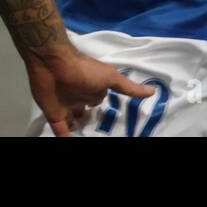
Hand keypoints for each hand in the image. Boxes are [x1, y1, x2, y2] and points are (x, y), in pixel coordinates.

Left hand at [25, 45, 154, 136]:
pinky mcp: (53, 114)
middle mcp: (78, 98)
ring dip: (80, 130)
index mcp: (92, 89)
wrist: (52, 62)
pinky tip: (71, 144)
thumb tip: (154, 92)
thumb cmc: (83, 69)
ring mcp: (65, 106)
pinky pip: (61, 131)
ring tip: (88, 137)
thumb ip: (128, 87)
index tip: (112, 121)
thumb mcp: (110, 77)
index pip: (99, 102)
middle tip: (100, 132)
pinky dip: (66, 139)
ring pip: (74, 123)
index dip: (105, 110)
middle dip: (91, 122)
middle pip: (86, 114)